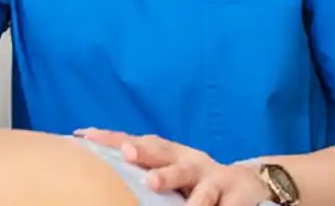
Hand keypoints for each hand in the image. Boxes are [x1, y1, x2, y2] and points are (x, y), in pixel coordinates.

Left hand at [76, 128, 272, 205]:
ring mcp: (215, 180)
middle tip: (135, 161)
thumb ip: (141, 163)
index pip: (138, 142)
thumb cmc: (194, 178)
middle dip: (151, 159)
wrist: (249, 185)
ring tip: (181, 205)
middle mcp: (190, 162)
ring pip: (202, 190)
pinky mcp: (238, 198)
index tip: (86, 135)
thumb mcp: (168, 166)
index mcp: (169, 153)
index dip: (112, 138)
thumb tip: (89, 153)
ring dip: (191, 199)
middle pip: (169, 159)